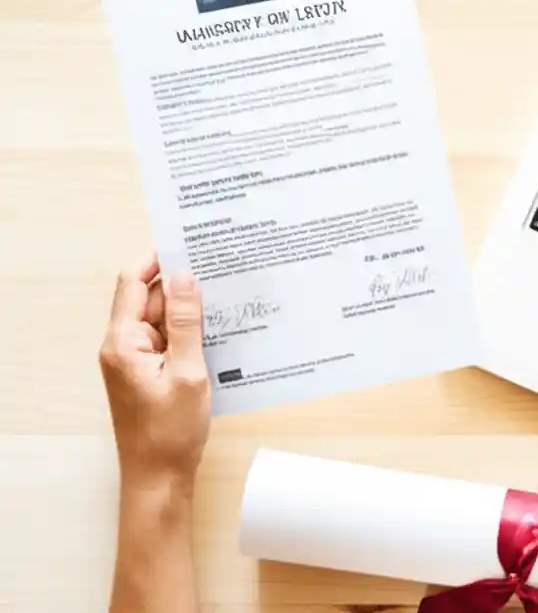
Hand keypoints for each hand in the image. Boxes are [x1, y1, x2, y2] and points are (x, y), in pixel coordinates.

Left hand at [99, 253, 210, 488]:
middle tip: (222, 269)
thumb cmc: (171, 432)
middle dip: (183, 284)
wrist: (159, 478)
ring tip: (229, 300)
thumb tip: (185, 277)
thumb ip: (185, 323)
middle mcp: (123, 347)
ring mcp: (135, 361)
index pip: (133, 283)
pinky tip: (220, 333)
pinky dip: (191, 334)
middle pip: (150, 300)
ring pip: (163, 321)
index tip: (188, 244)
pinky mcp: (149, 374)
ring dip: (191, 311)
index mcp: (123, 342)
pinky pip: (169, 342)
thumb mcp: (188, 372)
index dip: (158, 259)